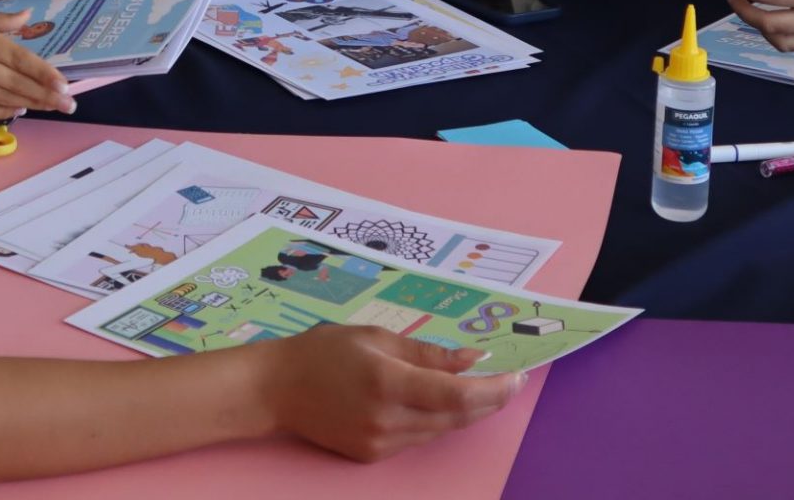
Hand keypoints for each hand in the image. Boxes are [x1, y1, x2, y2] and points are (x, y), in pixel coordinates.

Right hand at [0, 9, 76, 117]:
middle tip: (69, 104)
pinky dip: (4, 112)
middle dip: (45, 96)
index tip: (64, 85)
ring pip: (2, 99)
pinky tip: (20, 109)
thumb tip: (27, 19)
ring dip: (29, 104)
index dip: (45, 75)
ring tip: (50, 107)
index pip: (19, 59)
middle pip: (15, 83)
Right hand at [265, 327, 525, 462]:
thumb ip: (427, 352)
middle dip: (489, 401)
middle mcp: (388, 418)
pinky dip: (436, 421)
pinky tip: (440, 403)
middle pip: (455, 416)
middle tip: (510, 383)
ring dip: (466, 411)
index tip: (517, 377)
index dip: (493, 389)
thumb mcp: (375, 337)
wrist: (276, 388)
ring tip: (482, 390)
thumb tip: (474, 359)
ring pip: (440, 430)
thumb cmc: (323, 351)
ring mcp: (380, 442)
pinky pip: (418, 438)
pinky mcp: (372, 455)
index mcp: (388, 381)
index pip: (457, 393)